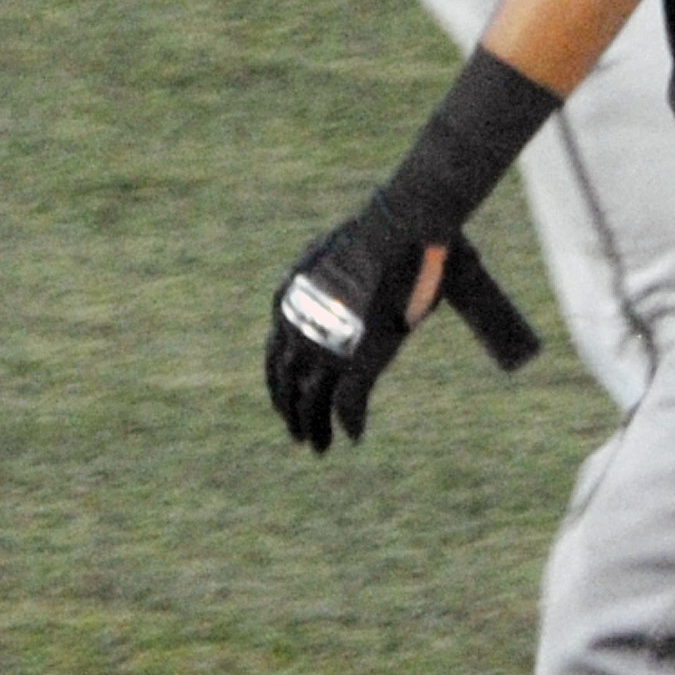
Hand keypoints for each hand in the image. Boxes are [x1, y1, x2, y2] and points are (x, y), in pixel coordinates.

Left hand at [265, 200, 429, 452]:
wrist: (400, 228)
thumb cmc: (378, 234)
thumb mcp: (342, 256)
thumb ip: (334, 272)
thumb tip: (350, 281)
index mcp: (290, 303)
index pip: (275, 357)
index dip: (279, 385)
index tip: (288, 402)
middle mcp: (301, 327)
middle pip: (286, 384)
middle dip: (292, 413)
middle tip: (299, 437)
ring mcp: (329, 343)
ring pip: (311, 400)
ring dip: (314, 428)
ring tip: (320, 447)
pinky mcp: (359, 354)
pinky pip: (348, 401)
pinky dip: (350, 422)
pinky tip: (355, 436)